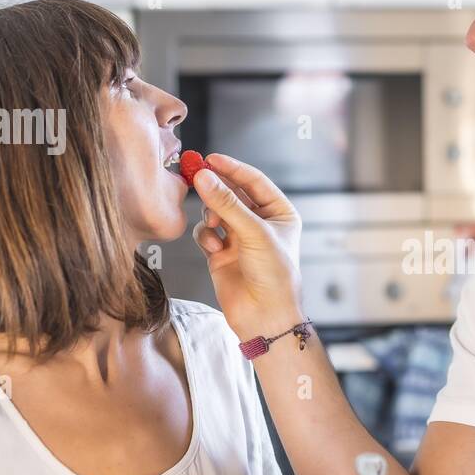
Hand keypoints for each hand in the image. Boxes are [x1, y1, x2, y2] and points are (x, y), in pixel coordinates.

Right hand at [191, 154, 303, 338]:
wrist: (265, 316)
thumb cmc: (274, 275)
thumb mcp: (254, 233)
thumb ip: (226, 203)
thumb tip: (203, 176)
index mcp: (279, 213)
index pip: (253, 181)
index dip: (232, 168)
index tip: (210, 158)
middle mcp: (260, 223)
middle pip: (232, 193)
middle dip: (216, 188)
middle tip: (194, 174)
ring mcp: (239, 238)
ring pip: (215, 211)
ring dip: (212, 214)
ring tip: (215, 224)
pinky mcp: (221, 253)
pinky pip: (206, 232)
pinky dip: (206, 236)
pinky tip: (215, 248)